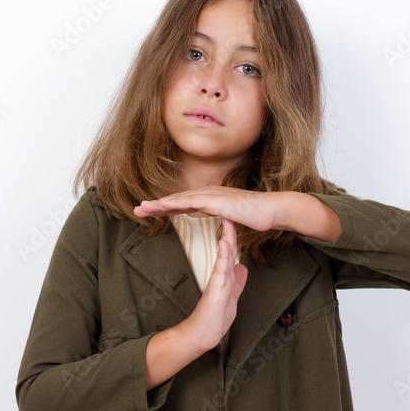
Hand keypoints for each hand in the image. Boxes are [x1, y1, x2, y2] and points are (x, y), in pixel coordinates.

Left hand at [134, 185, 282, 231]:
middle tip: (137, 209)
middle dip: (156, 205)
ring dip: (160, 204)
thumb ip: (214, 213)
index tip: (150, 212)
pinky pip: (192, 202)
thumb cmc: (256, 215)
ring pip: (180, 199)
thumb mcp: (229, 216)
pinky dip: (176, 203)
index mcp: (210, 199)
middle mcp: (208, 194)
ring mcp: (212, 195)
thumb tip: (200, 213)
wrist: (271, 210)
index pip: (182, 204)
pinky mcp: (217, 200)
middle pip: (176, 200)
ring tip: (143, 208)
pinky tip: (163, 205)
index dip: (165, 208)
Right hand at [178, 217, 248, 353]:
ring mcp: (217, 281)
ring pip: (224, 255)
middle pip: (228, 248)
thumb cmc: (215, 318)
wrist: (202, 335)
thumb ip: (237, 283)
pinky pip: (221, 269)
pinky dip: (224, 255)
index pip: (231, 251)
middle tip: (232, 210)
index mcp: (225, 276)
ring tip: (229, 220)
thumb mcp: (232, 297)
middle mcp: (220, 275)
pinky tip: (225, 242)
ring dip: (227, 237)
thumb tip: (242, 268)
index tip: (238, 220)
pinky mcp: (215, 289)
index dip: (236, 236)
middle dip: (231, 230)